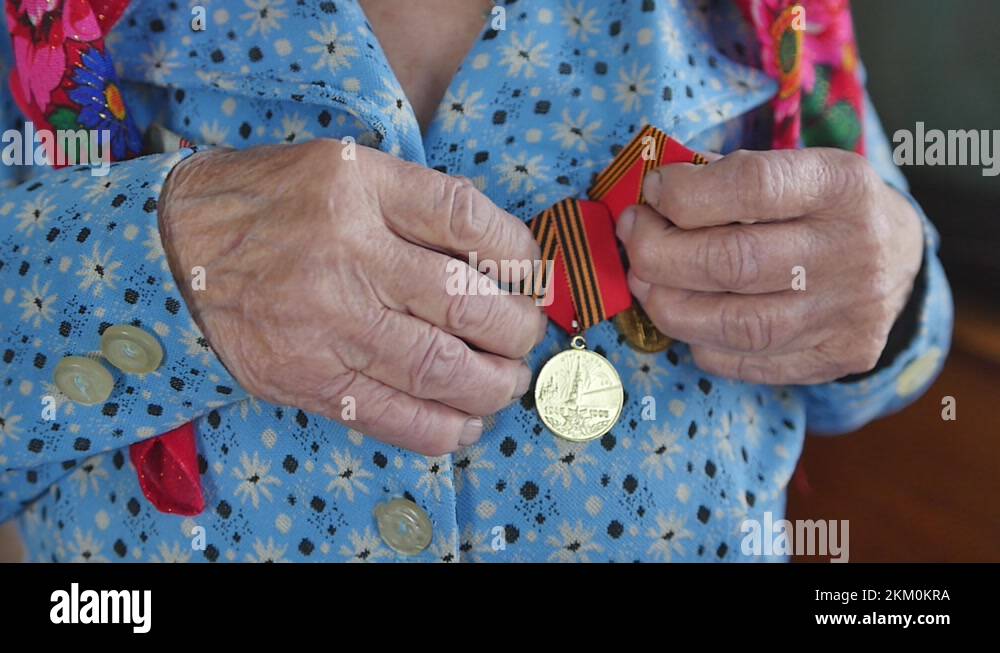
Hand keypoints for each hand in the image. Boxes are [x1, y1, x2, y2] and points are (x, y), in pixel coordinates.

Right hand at [159, 140, 545, 454]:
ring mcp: (325, 324)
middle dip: (516, 331)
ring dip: (492, 385)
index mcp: (360, 188)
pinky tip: (466, 422)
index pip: (468, 221)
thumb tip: (502, 257)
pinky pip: (392, 416)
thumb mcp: (345, 169)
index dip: (521, 254)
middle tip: (525, 336)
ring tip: (505, 381)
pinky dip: (443, 428)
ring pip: (439, 369)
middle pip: (466, 305)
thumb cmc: (273, 203)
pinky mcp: (306, 378)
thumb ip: (418, 202)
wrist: (175, 248)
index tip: (534, 273)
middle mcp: (346, 255)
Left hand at [616, 148, 923, 384]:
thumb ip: (730, 178)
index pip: (752, 186)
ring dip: (668, 304)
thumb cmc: (824, 206)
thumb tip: (651, 200)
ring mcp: (847, 313)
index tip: (652, 192)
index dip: (684, 193)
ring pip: (735, 323)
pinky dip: (700, 342)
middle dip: (660, 252)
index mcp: (841, 185)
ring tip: (644, 281)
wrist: (899, 259)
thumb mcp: (798, 169)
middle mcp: (852, 250)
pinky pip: (746, 362)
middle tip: (634, 237)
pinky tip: (687, 318)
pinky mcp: (837, 358)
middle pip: (733, 261)